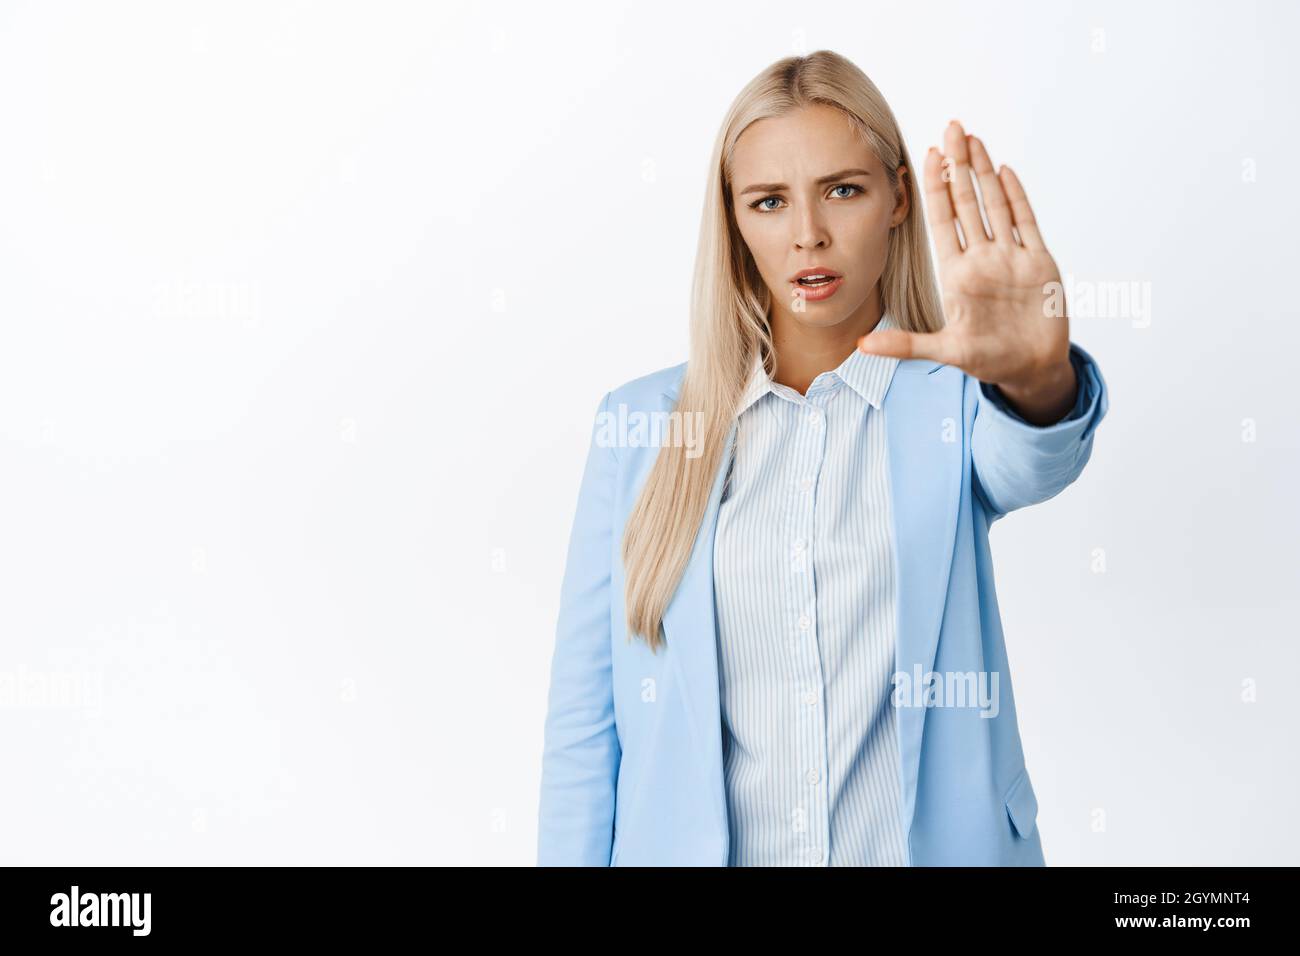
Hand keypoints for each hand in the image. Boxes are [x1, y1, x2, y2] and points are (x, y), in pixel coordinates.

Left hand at [858, 120, 1076, 424]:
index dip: (936, 188)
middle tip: (951, 128)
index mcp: (958, 274)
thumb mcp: (944, 351)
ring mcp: (1010, 258)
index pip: (943, 221)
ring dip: (984, 171)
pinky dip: (1016, 197)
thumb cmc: (988, 361)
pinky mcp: (1039, 263)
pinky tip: (1005, 171)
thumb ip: (905, 345)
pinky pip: (1026, 223)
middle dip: (959, 165)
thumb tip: (862, 346)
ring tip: (973, 139)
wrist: (1030, 369)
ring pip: (996, 204)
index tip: (928, 155)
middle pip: (967, 202)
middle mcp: (982, 259)